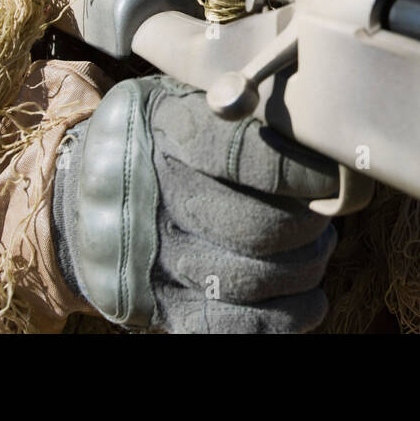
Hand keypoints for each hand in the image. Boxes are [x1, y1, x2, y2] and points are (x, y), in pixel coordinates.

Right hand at [53, 74, 339, 332]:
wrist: (83, 190)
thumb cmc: (160, 132)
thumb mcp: (187, 94)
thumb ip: (244, 100)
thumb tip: (323, 126)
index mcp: (168, 131)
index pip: (249, 157)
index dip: (305, 173)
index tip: (336, 176)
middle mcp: (156, 196)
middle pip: (258, 229)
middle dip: (309, 227)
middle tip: (325, 215)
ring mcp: (155, 257)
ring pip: (252, 281)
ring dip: (305, 270)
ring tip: (317, 248)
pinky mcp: (161, 303)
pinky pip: (233, 326)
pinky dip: (284, 320)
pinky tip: (307, 300)